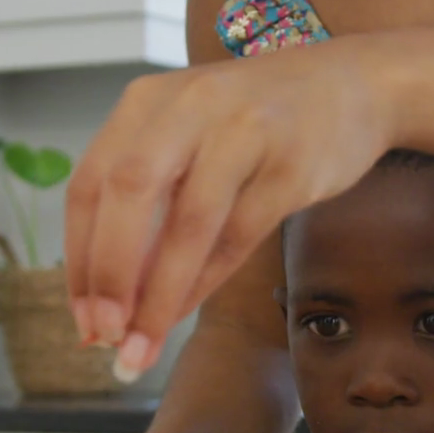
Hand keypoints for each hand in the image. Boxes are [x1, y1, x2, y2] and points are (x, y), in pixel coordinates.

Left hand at [65, 42, 396, 379]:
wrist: (354, 86)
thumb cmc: (259, 123)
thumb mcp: (190, 140)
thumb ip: (149, 203)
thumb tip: (110, 298)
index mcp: (148, 101)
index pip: (91, 184)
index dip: (79, 257)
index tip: (82, 316)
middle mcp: (189, 107)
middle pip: (128, 192)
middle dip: (108, 273)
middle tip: (102, 335)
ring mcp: (244, 131)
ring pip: (188, 222)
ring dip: (159, 295)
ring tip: (140, 347)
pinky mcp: (291, 165)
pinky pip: (239, 234)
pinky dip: (205, 281)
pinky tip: (185, 312)